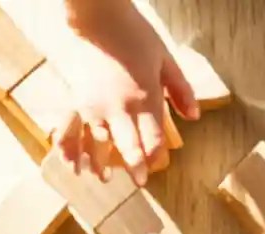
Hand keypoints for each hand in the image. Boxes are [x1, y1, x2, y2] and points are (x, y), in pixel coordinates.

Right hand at [53, 0, 198, 184]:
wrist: (97, 19)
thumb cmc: (134, 35)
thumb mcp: (165, 59)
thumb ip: (181, 90)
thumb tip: (194, 117)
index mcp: (144, 98)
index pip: (152, 140)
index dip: (156, 157)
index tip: (157, 165)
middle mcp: (118, 109)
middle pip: (128, 149)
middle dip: (135, 169)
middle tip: (139, 183)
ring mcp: (93, 107)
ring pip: (97, 146)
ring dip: (100, 165)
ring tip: (104, 178)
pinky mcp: (76, 101)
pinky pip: (71, 132)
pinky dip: (70, 150)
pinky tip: (71, 164)